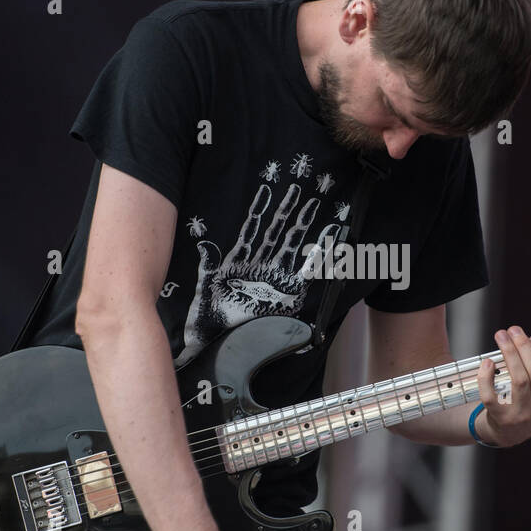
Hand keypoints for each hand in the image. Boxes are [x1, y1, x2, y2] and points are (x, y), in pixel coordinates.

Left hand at [174, 182, 340, 365]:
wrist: (217, 343)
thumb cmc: (208, 317)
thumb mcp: (204, 287)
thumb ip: (207, 264)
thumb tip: (204, 243)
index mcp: (239, 261)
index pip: (252, 229)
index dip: (259, 210)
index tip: (266, 189)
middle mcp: (260, 266)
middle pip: (276, 231)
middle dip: (287, 210)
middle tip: (297, 187)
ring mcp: (275, 278)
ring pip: (292, 245)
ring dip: (302, 226)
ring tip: (314, 204)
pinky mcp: (288, 293)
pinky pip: (306, 271)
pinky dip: (317, 256)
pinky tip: (327, 240)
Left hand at [476, 325, 530, 446]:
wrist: (510, 432)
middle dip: (524, 347)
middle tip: (514, 330)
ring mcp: (521, 414)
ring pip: (517, 380)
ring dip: (508, 353)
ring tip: (502, 336)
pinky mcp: (500, 417)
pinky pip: (492, 396)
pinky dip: (487, 378)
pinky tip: (487, 362)